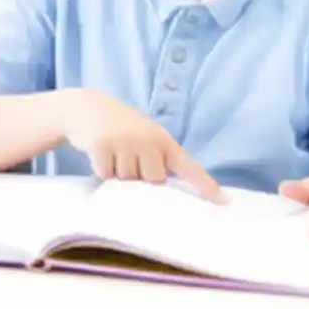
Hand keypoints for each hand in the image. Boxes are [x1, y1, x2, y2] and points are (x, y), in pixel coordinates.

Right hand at [60, 89, 223, 201]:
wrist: (86, 106)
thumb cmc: (121, 128)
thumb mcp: (145, 136)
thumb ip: (157, 158)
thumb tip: (161, 189)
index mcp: (162, 139)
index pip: (187, 165)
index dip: (205, 184)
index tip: (222, 201)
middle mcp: (147, 139)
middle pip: (153, 180)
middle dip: (142, 178)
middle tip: (130, 160)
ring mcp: (124, 141)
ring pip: (127, 180)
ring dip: (118, 174)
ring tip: (113, 155)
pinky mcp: (102, 145)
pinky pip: (105, 174)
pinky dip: (101, 170)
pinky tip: (100, 155)